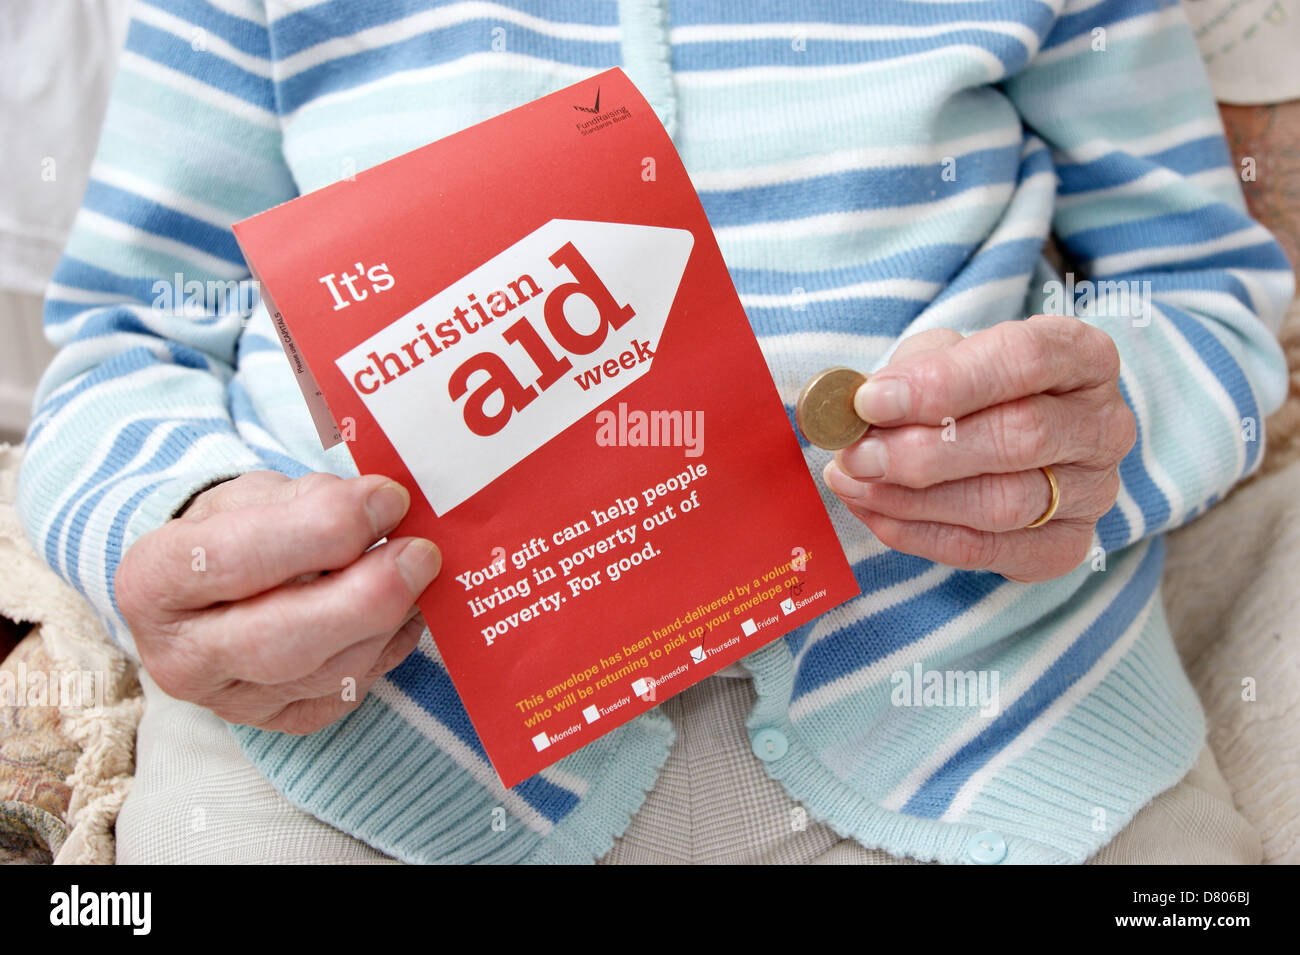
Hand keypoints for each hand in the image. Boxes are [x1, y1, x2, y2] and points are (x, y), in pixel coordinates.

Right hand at [115, 471, 440, 732]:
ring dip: (389, 620)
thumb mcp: (254, 495)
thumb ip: (309, 501)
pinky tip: (405, 609)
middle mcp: (181, 657)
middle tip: (421, 554)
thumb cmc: (238, 529)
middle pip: (279, 642)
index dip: (320, 529)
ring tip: (418, 570)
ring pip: (326, 674)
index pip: (233, 560)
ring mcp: (230, 702)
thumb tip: (382, 508)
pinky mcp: (280, 724)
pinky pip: (349, 692)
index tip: (386, 499)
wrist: (216, 588)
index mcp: (153, 581)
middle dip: (366, 596)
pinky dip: (390, 646)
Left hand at [823, 314, 1135, 581]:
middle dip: (922, 450)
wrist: (1007, 438)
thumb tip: (862, 406)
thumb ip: (913, 372)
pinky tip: (874, 512)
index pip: (1027, 360)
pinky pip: (986, 550)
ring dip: (912, 499)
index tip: (873, 401)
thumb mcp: (946, 356)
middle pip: (1021, 437)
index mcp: (1084, 358)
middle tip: (857, 453)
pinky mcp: (1065, 546)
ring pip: (1002, 503)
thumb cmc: (971, 388)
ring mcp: (1093, 492)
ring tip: (853, 481)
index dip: (944, 382)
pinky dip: (918, 535)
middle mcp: (1103, 426)